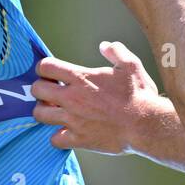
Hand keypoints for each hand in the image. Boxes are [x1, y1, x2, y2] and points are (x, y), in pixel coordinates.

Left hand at [31, 42, 159, 154]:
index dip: (44, 68)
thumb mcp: (131, 65)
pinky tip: (67, 132)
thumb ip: (116, 51)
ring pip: (40, 115)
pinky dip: (58, 136)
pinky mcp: (79, 139)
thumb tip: (105, 45)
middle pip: (37, 90)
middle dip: (40, 89)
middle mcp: (72, 98)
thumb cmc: (139, 95)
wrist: (147, 125)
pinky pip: (55, 139)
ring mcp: (73, 120)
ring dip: (44, 111)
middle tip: (51, 91)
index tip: (50, 72)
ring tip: (54, 111)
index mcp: (81, 78)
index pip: (45, 66)